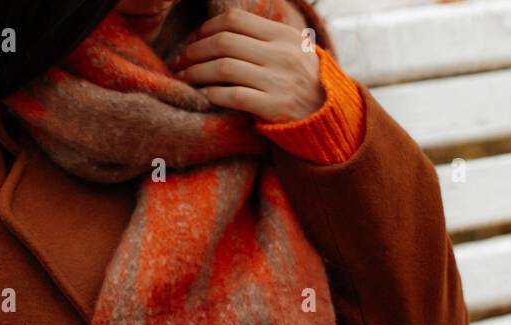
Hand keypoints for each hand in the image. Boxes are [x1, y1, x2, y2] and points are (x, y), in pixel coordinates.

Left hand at [174, 8, 324, 123]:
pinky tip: (202, 97)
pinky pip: (233, 96)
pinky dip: (212, 94)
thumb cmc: (303, 84)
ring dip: (197, 73)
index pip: (234, 20)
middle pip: (224, 42)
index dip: (207, 29)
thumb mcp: (292, 51)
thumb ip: (264, 39)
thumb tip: (222, 30)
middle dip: (195, 51)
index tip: (194, 40)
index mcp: (283, 35)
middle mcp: (281, 54)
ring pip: (224, 67)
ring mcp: (278, 80)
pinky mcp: (274, 107)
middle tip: (181, 62)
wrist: (329, 118)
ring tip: (185, 79)